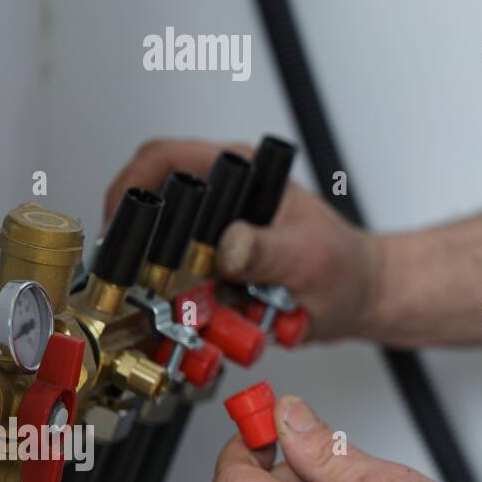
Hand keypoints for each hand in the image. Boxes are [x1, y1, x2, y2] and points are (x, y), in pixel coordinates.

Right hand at [103, 139, 381, 341]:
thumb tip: (230, 245)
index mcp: (245, 175)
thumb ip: (270, 251)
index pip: (165, 159)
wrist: (363, 297)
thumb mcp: (311, 258)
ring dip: (170, 287)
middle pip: (156, 213)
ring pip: (165, 257)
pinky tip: (204, 322)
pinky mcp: (219, 268)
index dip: (131, 188)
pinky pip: (185, 286)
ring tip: (188, 310)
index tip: (117, 229)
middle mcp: (227, 200)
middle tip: (145, 283)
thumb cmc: (348, 266)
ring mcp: (220, 235)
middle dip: (145, 253)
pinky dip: (189, 307)